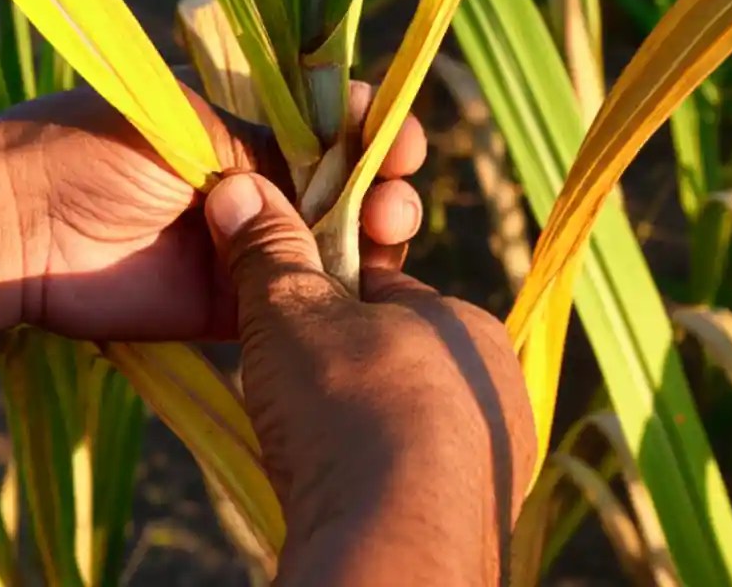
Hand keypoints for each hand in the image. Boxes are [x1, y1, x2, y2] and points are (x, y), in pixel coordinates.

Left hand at [0, 81, 426, 340]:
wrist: (18, 229)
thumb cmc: (91, 150)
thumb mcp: (187, 128)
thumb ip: (263, 145)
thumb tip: (337, 153)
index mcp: (236, 136)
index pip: (322, 133)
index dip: (365, 130)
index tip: (394, 128)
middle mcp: (249, 194)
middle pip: (339, 194)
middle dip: (381, 184)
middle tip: (399, 183)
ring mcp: (243, 255)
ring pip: (330, 251)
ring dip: (373, 237)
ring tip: (391, 224)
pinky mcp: (231, 311)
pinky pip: (300, 305)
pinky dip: (342, 295)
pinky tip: (373, 281)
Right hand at [202, 173, 534, 584]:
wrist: (394, 545)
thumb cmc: (351, 407)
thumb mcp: (293, 314)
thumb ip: (267, 253)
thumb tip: (237, 186)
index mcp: (464, 324)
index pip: (383, 290)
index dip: (321, 297)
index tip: (281, 314)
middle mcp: (494, 388)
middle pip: (392, 360)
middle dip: (338, 368)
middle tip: (286, 389)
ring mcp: (492, 459)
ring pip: (403, 423)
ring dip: (354, 425)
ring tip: (305, 445)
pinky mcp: (476, 519)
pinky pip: (411, 478)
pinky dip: (371, 476)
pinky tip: (335, 488)